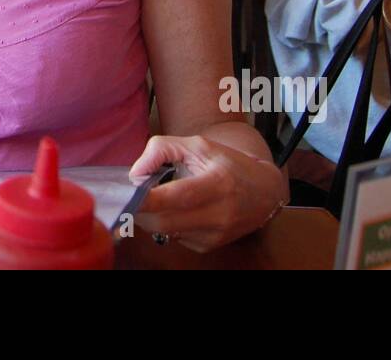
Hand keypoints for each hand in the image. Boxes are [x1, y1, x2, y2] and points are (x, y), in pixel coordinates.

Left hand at [128, 134, 288, 251]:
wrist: (263, 192)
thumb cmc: (226, 163)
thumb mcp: (197, 145)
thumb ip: (161, 149)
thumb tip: (134, 174)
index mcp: (218, 183)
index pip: (177, 196)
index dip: (147, 198)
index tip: (127, 195)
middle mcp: (220, 213)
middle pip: (165, 221)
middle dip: (141, 211)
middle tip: (133, 197)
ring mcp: (216, 234)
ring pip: (166, 232)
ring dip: (151, 218)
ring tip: (157, 200)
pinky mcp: (210, 246)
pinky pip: (176, 238)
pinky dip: (167, 225)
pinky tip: (178, 211)